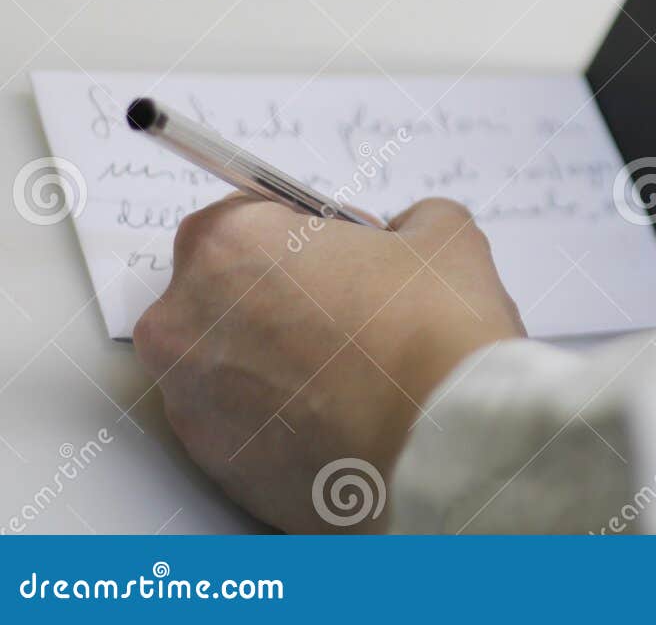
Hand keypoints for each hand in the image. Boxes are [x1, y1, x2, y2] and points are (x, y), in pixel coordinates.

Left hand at [133, 195, 525, 532]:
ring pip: (232, 362)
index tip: (351, 253)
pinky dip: (284, 418)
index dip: (310, 231)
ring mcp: (191, 402)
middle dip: (285, 295)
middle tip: (356, 311)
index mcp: (225, 244)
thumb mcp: (444, 236)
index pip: (251, 216)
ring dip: (281, 359)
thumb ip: (410, 222)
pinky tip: (346, 416)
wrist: (441, 447)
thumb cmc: (434, 331)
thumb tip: (406, 236)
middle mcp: (185, 322)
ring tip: (357, 372)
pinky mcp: (216, 466)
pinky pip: (244, 425)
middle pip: (229, 290)